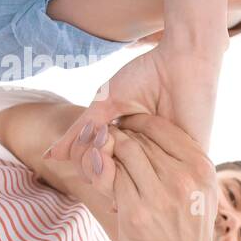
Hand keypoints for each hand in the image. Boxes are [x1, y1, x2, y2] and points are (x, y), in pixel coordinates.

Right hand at [46, 42, 220, 194]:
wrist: (183, 58)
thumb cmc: (147, 75)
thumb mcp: (107, 104)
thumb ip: (81, 131)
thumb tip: (50, 156)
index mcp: (131, 147)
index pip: (103, 170)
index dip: (87, 162)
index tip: (88, 139)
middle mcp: (150, 158)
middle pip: (116, 182)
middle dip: (98, 164)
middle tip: (101, 138)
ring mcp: (170, 162)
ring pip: (133, 182)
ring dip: (115, 160)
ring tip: (115, 134)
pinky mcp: (190, 159)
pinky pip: (157, 174)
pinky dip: (136, 156)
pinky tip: (130, 136)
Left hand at [109, 114, 217, 240]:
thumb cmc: (186, 231)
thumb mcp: (200, 192)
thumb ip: (183, 161)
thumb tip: (148, 126)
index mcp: (202, 168)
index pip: (160, 126)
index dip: (136, 122)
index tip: (125, 127)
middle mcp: (184, 177)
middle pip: (138, 137)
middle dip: (118, 137)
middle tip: (106, 141)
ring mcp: (159, 194)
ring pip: (122, 153)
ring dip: (107, 151)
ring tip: (103, 157)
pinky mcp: (135, 212)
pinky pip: (110, 177)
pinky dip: (102, 174)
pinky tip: (104, 180)